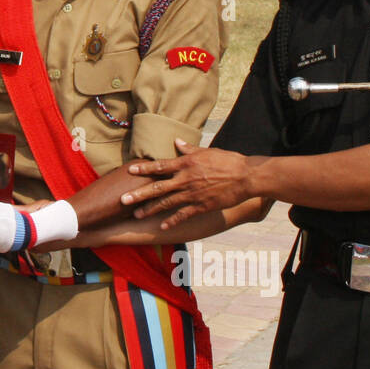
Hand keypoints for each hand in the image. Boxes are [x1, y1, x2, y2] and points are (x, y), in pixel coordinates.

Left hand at [121, 140, 265, 225]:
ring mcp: (193, 194)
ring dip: (150, 209)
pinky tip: (161, 226)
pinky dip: (172, 221)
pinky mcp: (202, 206)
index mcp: (186, 164)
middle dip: (139, 194)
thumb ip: (189, 149)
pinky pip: (183, 215)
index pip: (160, 166)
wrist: (246, 177)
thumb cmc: (228, 161)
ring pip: (167, 203)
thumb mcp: (207, 151)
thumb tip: (177, 142)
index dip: (144, 168)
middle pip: (157, 188)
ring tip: (136, 215)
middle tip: (123, 200)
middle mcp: (186, 179)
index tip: (129, 170)